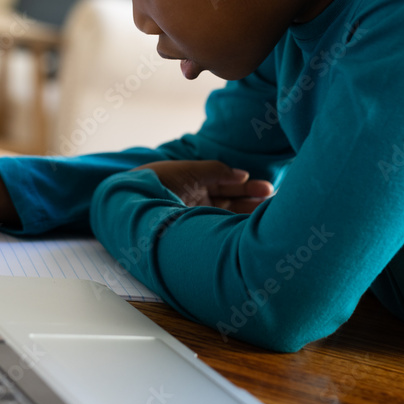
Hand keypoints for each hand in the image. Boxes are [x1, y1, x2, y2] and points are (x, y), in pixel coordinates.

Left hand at [133, 160, 273, 213]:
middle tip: (272, 200)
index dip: (246, 186)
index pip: (226, 185)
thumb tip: (242, 174)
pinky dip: (233, 226)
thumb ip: (217, 171)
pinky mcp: (191, 232)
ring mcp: (193, 217)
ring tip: (267, 213)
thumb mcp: (190, 171)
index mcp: (194, 184)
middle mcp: (195, 201)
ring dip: (246, 213)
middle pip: (229, 200)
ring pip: (225, 214)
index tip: (266, 189)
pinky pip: (216, 227)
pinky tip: (250, 226)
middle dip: (251, 199)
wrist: (131, 203)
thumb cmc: (157, 182)